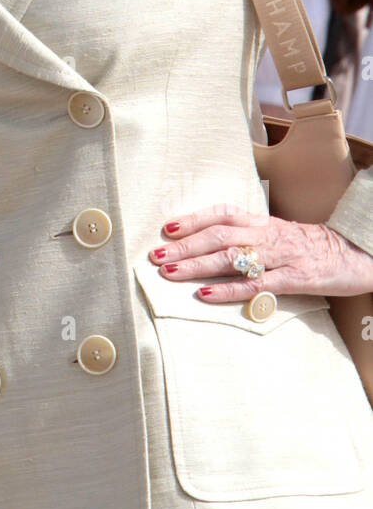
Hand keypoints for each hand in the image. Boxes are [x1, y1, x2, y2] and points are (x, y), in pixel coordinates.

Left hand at [149, 203, 372, 301]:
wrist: (357, 253)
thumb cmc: (310, 246)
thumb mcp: (277, 234)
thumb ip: (248, 236)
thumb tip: (209, 244)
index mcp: (262, 222)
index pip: (223, 213)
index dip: (194, 218)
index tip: (166, 227)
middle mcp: (268, 234)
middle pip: (219, 235)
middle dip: (184, 245)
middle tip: (155, 255)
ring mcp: (281, 256)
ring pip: (232, 258)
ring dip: (197, 265)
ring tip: (170, 272)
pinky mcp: (295, 279)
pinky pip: (256, 285)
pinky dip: (228, 290)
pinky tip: (205, 295)